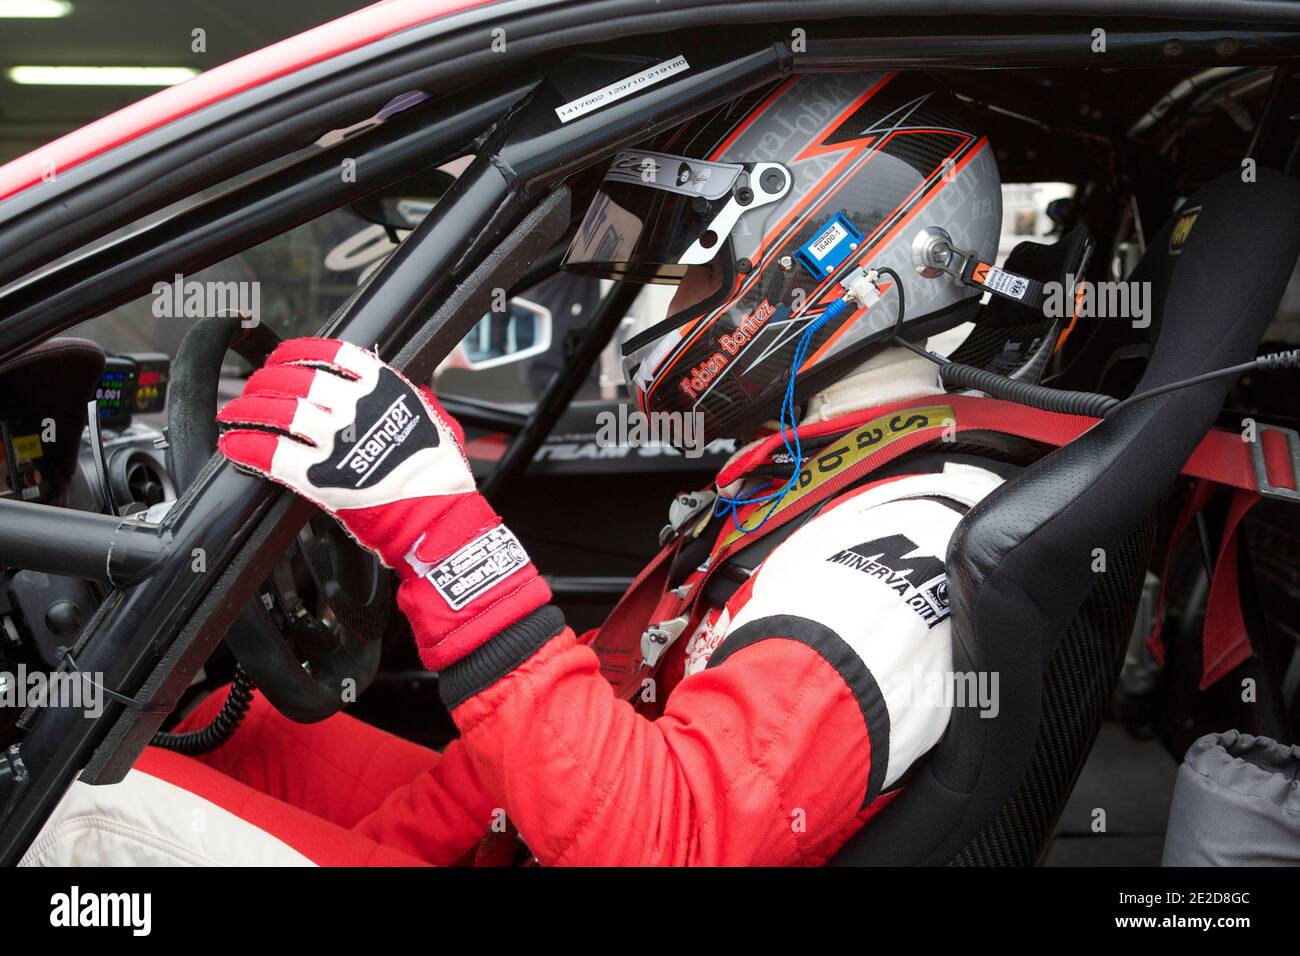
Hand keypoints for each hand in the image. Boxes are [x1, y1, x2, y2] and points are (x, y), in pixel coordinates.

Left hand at [216, 337, 549, 668]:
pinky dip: (244, 446)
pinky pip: (268, 453)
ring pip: (276, 412)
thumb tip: (386, 387)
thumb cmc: (438, 475)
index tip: (282, 358)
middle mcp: (354, 408)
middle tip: (254, 388)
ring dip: (247, 410)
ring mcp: (333, 442)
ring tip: (233, 414)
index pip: (328, 353)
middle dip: (265, 381)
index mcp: (383, 388)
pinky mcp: (316, 477)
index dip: (296, 353)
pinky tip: (234, 445)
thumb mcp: (432, 418)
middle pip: (294, 379)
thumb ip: (402, 398)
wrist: (435, 517)